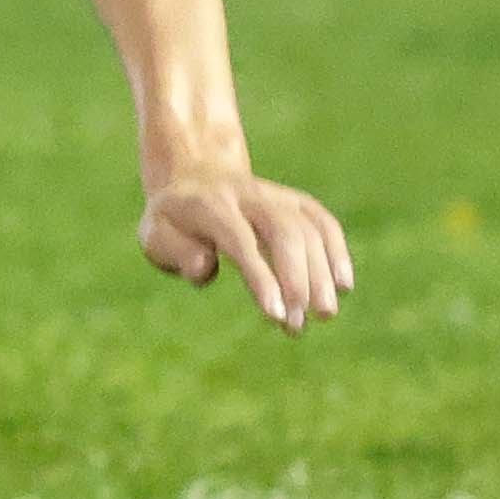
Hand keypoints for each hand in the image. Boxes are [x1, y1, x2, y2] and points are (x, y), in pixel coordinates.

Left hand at [139, 166, 352, 333]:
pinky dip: (337, 251)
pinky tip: (344, 285)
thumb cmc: (173, 221)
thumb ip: (176, 253)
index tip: (276, 315)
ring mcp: (274, 195)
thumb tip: (204, 268)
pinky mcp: (295, 201)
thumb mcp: (155, 236)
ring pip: (307, 228)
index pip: (239, 239)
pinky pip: (323, 221)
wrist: (192, 176)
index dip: (260, 276)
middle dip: (297, 277)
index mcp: (208, 204)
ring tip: (323, 315)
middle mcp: (247, 195)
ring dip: (321, 274)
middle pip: (282, 230)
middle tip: (302, 322)